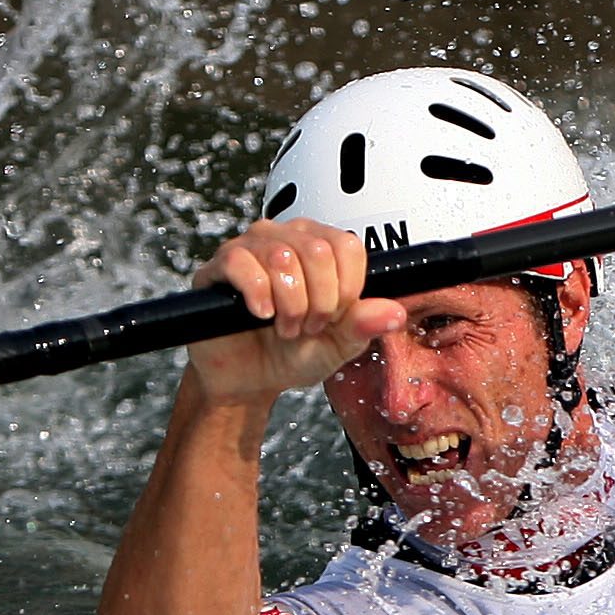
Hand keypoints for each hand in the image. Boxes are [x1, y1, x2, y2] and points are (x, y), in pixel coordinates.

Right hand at [183, 221, 403, 405]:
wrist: (249, 378)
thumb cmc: (292, 354)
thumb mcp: (338, 346)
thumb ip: (363, 326)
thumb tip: (395, 312)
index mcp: (320, 246)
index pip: (348, 247)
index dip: (346, 290)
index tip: (334, 318)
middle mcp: (286, 236)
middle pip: (318, 251)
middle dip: (319, 302)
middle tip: (307, 327)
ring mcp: (250, 246)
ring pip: (282, 257)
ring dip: (290, 305)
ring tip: (285, 327)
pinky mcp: (220, 265)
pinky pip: (242, 263)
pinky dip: (258, 296)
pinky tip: (261, 316)